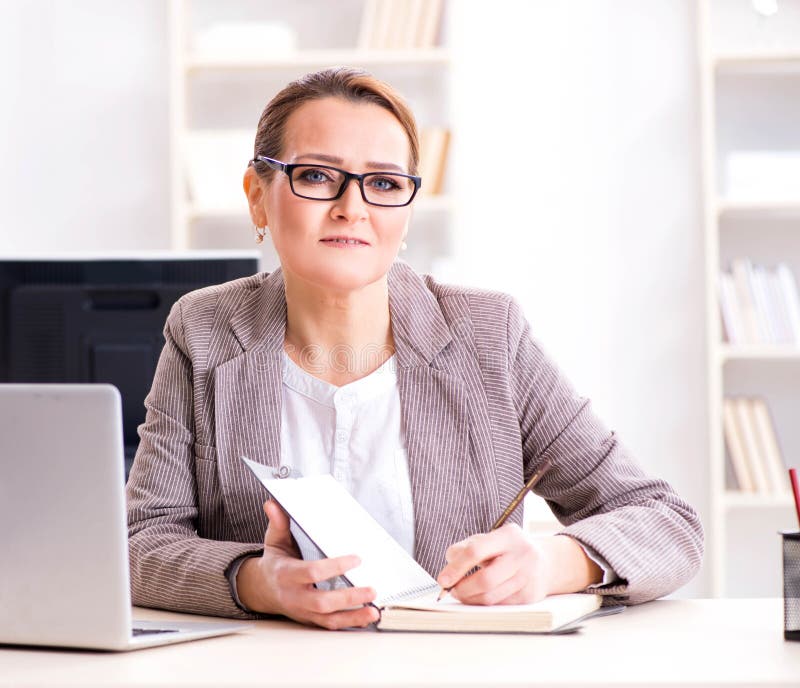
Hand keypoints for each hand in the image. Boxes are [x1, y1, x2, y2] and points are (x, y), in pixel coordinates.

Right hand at [236, 499, 378, 628]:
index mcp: (287, 574)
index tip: (356, 559)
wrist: (262, 589)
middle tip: (371, 589)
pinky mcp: (311, 619)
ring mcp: (304, 610)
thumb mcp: (275, 541)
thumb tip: (273, 504)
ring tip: (373, 610)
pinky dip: (350, 622)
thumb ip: (278, 523)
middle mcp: (295, 596)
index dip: (333, 567)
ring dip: (353, 616)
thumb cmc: (275, 562)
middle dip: (348, 597)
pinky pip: (331, 625)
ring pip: (328, 618)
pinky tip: (367, 617)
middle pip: (322, 601)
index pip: (312, 572)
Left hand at [436, 527, 602, 604]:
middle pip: (485, 579)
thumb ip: (466, 548)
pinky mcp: (529, 596)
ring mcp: (528, 577)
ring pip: (491, 597)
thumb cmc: (508, 549)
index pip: (476, 551)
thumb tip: (448, 570)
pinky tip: (478, 597)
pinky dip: (483, 604)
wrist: (545, 562)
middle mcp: (522, 555)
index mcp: (508, 536)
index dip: (456, 567)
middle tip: (451, 591)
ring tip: (462, 594)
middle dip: (463, 589)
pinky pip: (499, 605)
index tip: (442, 580)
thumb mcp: (490, 539)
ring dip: (470, 599)